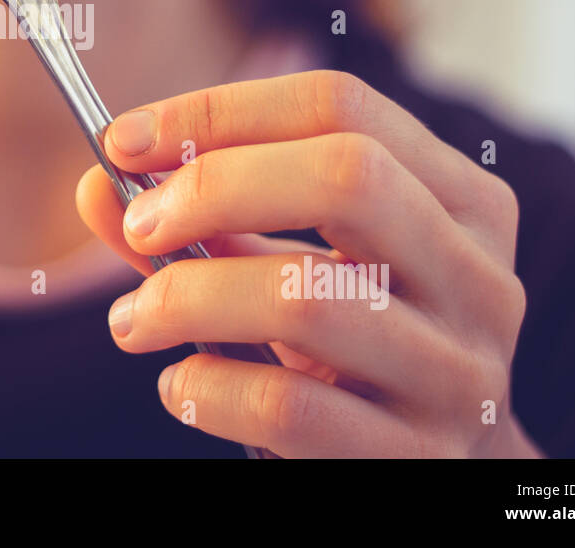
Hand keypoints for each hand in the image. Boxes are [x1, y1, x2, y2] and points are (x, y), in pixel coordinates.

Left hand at [75, 70, 541, 456]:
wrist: (441, 468)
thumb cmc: (351, 346)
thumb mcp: (287, 265)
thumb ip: (200, 222)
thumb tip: (98, 184)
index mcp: (459, 200)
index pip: (340, 106)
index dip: (219, 110)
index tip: (124, 139)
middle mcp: (477, 276)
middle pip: (348, 175)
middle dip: (214, 186)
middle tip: (139, 223)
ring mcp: (457, 371)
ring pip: (306, 297)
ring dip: (186, 297)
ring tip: (134, 319)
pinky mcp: (418, 456)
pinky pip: (288, 406)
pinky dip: (207, 388)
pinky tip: (181, 387)